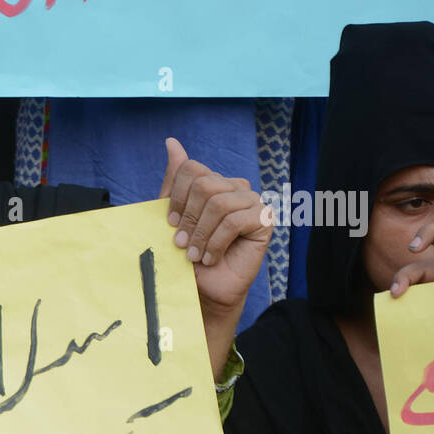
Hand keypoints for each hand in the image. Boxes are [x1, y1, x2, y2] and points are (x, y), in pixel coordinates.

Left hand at [159, 137, 271, 376]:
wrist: (203, 290)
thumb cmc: (187, 256)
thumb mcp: (172, 217)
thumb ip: (173, 182)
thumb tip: (171, 142)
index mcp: (213, 183)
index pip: (191, 169)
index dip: (176, 196)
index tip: (169, 224)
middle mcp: (234, 187)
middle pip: (205, 183)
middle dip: (188, 217)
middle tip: (181, 244)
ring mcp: (252, 202)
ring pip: (219, 202)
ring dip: (201, 233)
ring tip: (194, 254)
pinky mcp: (265, 220)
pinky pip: (235, 220)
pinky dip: (216, 242)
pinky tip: (211, 257)